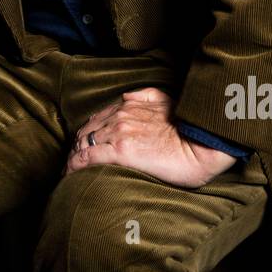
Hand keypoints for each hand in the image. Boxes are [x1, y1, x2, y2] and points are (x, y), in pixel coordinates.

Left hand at [62, 87, 237, 188]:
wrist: (203, 144)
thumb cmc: (189, 128)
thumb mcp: (165, 99)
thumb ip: (143, 96)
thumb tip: (128, 96)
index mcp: (129, 104)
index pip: (96, 119)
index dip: (86, 134)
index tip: (81, 147)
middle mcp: (120, 115)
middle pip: (86, 131)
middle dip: (76, 147)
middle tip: (71, 163)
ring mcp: (119, 132)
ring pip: (83, 144)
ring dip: (73, 158)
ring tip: (68, 172)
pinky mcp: (121, 151)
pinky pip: (87, 158)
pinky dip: (74, 166)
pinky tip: (69, 174)